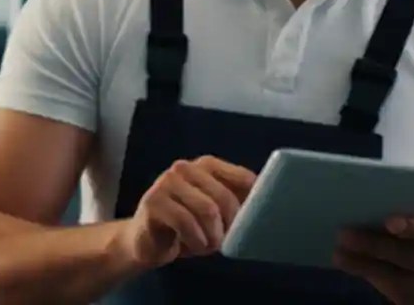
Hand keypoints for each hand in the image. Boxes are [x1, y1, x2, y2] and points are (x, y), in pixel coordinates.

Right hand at [118, 156, 256, 268]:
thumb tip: (268, 207)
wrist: (145, 242)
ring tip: (206, 246)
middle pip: (224, 197)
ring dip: (212, 237)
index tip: (250, 226)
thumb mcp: (215, 214)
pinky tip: (192, 247)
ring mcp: (167, 181)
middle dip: (229, 227)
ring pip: (207, 210)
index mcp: (207, 165)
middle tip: (223, 243)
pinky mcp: (153, 201)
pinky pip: (185, 222)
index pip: (243, 178)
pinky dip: (195, 241)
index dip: (252, 206)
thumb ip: (236, 203)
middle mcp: (186, 167)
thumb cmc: (186, 227)